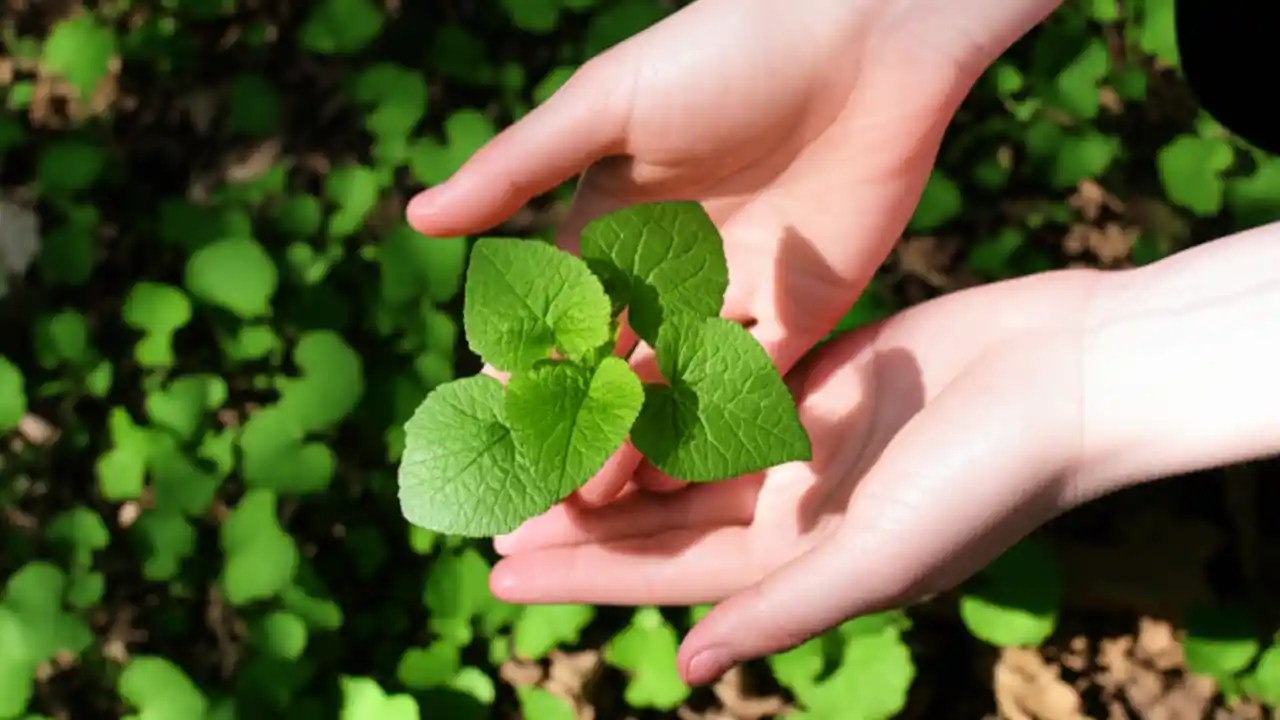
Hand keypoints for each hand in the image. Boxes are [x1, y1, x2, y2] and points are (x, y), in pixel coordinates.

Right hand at [407, 0, 1063, 502]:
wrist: (862, 38)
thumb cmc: (725, 52)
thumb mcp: (606, 106)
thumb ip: (518, 169)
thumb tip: (415, 219)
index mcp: (615, 220)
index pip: (558, 310)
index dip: (525, 363)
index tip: (490, 418)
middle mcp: (669, 267)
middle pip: (612, 362)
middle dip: (577, 418)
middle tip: (542, 480)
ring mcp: (735, 292)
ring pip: (676, 384)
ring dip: (638, 436)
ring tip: (598, 495)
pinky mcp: (802, 308)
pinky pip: (753, 380)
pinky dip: (715, 423)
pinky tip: (678, 470)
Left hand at [488, 267, 1098, 685]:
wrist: (1064, 375)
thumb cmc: (986, 480)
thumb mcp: (880, 558)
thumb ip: (783, 609)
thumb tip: (686, 668)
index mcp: (797, 560)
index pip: (664, 576)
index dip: (582, 575)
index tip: (501, 572)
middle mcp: (788, 508)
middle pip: (657, 518)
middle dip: (577, 518)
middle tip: (489, 510)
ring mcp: (796, 442)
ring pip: (676, 452)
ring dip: (608, 452)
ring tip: (530, 443)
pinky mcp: (809, 377)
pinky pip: (716, 388)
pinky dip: (663, 390)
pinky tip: (609, 379)